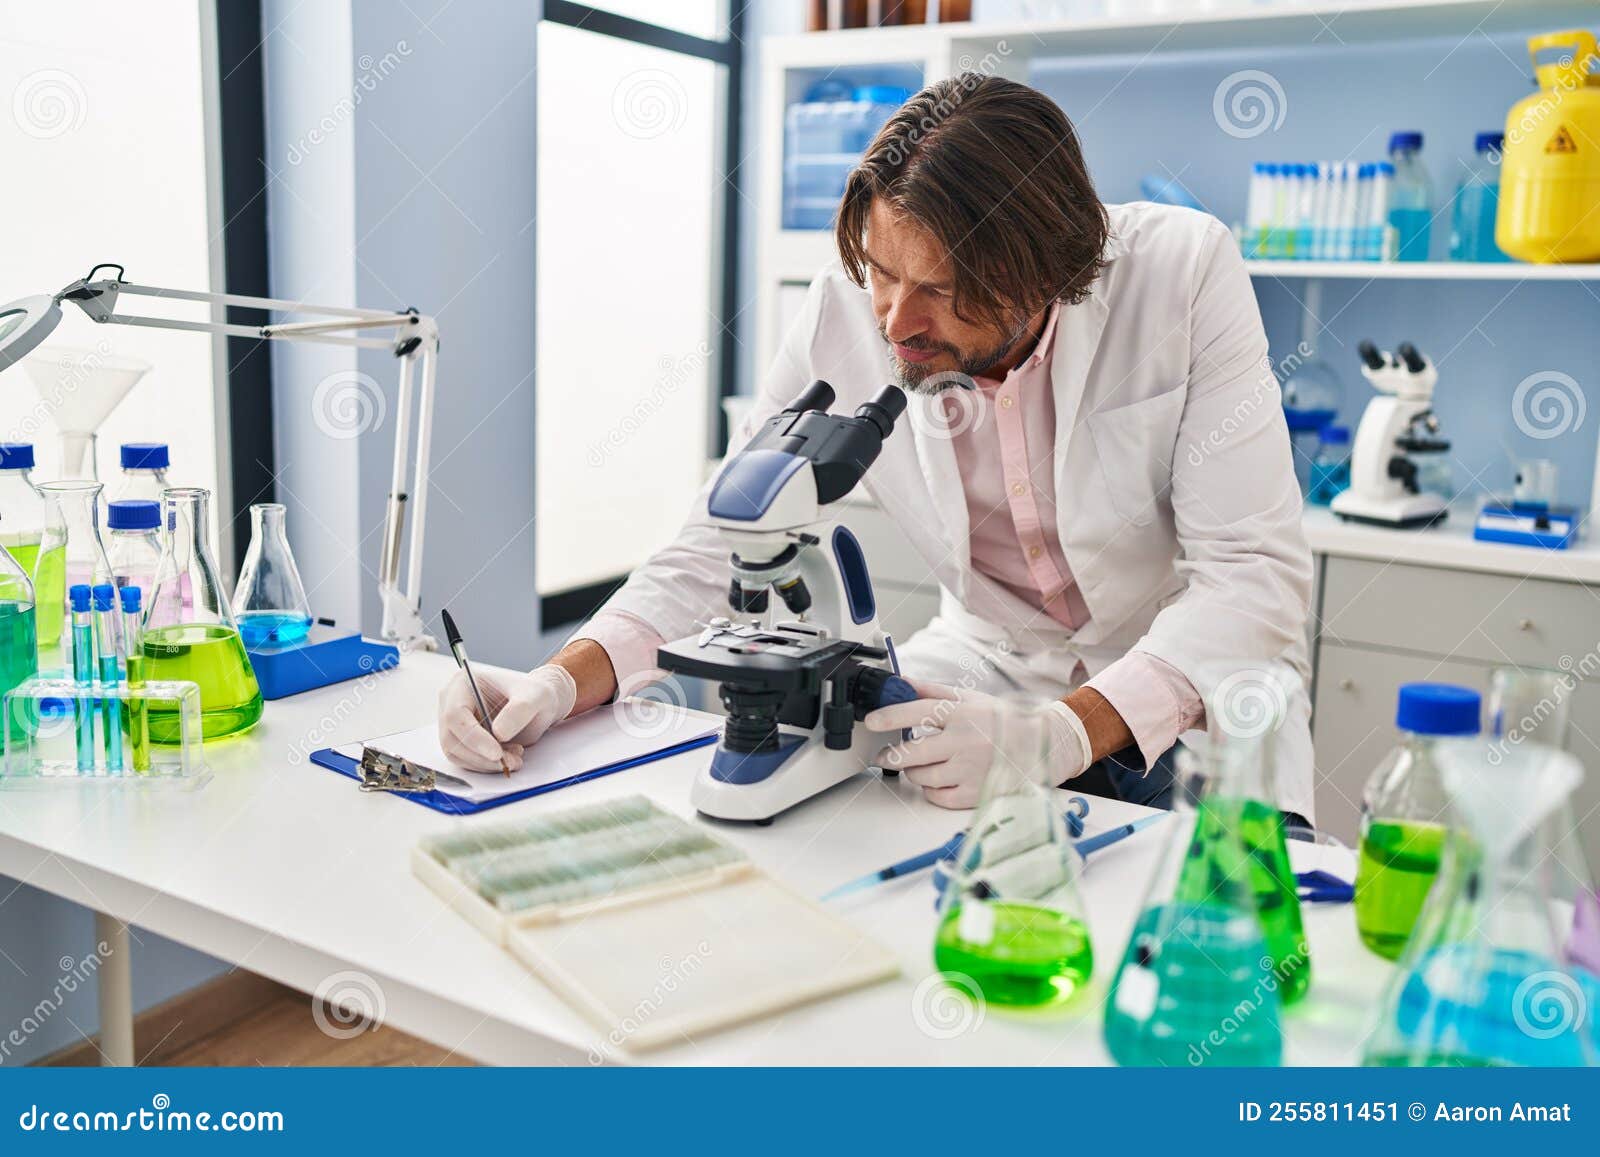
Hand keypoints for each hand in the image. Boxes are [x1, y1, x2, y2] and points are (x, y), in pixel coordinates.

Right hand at [437, 665, 577, 772]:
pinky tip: (508, 757)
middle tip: (509, 762)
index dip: (473, 737)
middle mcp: (452, 702)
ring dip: (485, 763)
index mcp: (464, 682)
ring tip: (514, 758)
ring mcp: (455, 723)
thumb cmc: (534, 694)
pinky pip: (465, 760)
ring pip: (456, 753)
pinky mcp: (461, 739)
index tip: (496, 753)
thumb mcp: (536, 696)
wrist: (538, 704)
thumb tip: (498, 732)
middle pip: (451, 738)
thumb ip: (519, 711)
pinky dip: (486, 765)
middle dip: (481, 756)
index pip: (455, 715)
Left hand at [862, 680, 1090, 809]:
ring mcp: (970, 770)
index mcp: (962, 713)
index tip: (871, 721)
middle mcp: (964, 741)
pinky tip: (936, 779)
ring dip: (912, 772)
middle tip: (884, 754)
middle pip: (910, 753)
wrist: (1044, 746)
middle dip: (890, 755)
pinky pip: (937, 796)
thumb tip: (901, 682)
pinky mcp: (975, 794)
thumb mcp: (970, 698)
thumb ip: (932, 691)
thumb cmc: (1004, 721)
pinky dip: (930, 789)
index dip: (888, 717)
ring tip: (916, 764)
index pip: (915, 712)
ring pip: (921, 777)